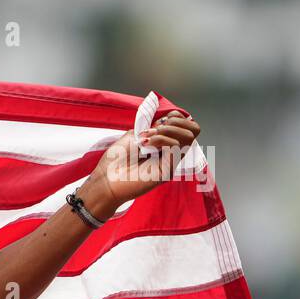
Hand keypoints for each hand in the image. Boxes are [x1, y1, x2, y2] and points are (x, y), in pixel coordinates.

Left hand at [85, 110, 202, 208]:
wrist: (105, 181)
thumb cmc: (115, 161)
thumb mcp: (133, 135)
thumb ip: (150, 126)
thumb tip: (165, 118)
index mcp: (165, 143)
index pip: (186, 124)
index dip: (176, 117)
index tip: (157, 121)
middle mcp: (171, 152)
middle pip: (194, 130)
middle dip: (175, 122)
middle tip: (154, 129)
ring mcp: (170, 161)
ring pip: (188, 137)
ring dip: (167, 130)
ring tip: (147, 138)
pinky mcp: (167, 170)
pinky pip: (176, 147)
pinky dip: (161, 140)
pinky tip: (145, 144)